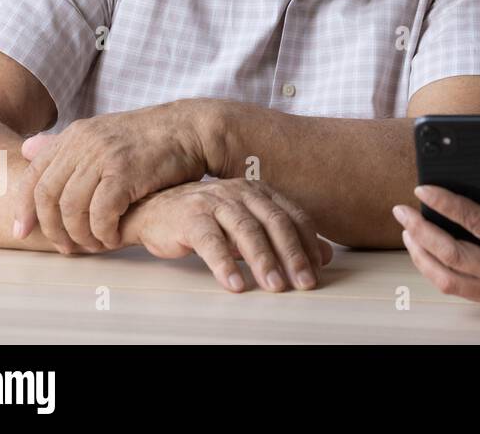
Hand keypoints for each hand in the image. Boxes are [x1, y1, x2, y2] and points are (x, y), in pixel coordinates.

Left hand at [13, 99, 218, 252]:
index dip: (23, 208)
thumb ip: (66, 145)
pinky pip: (101, 213)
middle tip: (65, 248)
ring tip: (95, 245)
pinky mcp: (125, 171)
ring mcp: (104, 155)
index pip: (33, 175)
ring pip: (72, 208)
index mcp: (74, 134)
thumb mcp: (103, 134)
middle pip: (48, 196)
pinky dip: (103, 232)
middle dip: (51, 229)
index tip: (22, 233)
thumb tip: (27, 149)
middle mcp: (84, 142)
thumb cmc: (151, 139)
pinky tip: (113, 238)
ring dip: (81, 235)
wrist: (192, 129)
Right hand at [120, 178, 331, 292]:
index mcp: (259, 192)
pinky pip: (211, 242)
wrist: (154, 210)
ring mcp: (215, 203)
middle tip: (305, 282)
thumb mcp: (249, 227)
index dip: (308, 243)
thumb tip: (325, 256)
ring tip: (275, 286)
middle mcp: (241, 193)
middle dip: (293, 254)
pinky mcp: (190, 218)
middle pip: (275, 223)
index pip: (293, 216)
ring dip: (264, 261)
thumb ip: (283, 239)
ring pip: (246, 231)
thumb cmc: (205, 220)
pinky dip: (224, 265)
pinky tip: (235, 284)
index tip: (319, 270)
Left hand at [393, 177, 479, 311]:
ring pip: (446, 277)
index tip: (424, 188)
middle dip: (420, 231)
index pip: (476, 223)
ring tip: (407, 232)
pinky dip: (434, 270)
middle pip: (450, 253)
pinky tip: (426, 253)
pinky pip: (456, 288)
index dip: (447, 204)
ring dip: (421, 254)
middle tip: (401, 211)